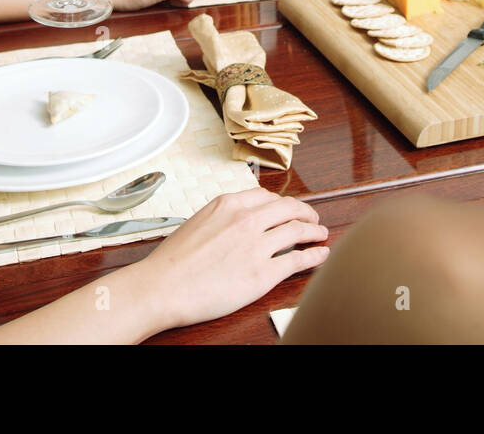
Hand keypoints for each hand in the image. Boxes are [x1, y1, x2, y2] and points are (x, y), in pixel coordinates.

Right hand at [137, 188, 329, 328]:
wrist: (163, 287)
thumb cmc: (172, 263)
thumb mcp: (197, 223)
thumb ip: (221, 219)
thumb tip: (234, 223)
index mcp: (228, 205)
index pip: (266, 197)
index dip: (282, 203)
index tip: (287, 208)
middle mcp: (246, 219)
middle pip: (288, 208)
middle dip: (304, 212)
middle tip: (311, 218)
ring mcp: (257, 245)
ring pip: (298, 230)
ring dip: (314, 231)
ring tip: (320, 233)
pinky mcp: (264, 272)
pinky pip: (298, 259)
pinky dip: (315, 255)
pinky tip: (321, 255)